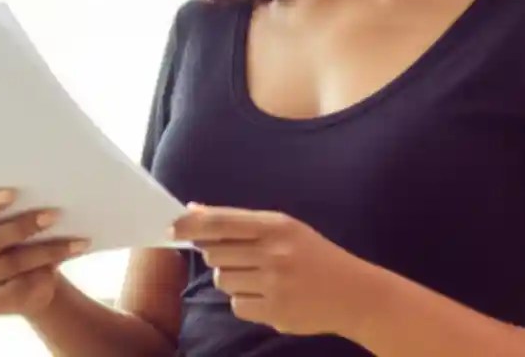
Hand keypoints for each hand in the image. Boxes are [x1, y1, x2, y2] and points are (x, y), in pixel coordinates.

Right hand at [0, 189, 90, 317]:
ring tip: (75, 242)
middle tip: (53, 215)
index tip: (13, 193)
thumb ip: (12, 210)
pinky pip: (20, 287)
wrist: (28, 279)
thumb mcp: (9, 222)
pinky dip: (45, 274)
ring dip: (47, 251)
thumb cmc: (17, 240)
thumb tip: (41, 194)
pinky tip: (64, 264)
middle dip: (22, 226)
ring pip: (12, 263)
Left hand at [170, 203, 366, 336]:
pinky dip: (246, 302)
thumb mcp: (284, 229)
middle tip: (242, 258)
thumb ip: (240, 222)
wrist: (354, 293)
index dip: (190, 225)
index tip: (170, 228)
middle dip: (218, 256)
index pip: (221, 222)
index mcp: (276, 225)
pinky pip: (237, 305)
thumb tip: (193, 211)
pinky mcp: (274, 312)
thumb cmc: (313, 256)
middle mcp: (274, 252)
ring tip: (261, 278)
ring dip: (233, 280)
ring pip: (223, 281)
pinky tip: (269, 296)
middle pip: (215, 253)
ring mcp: (274, 284)